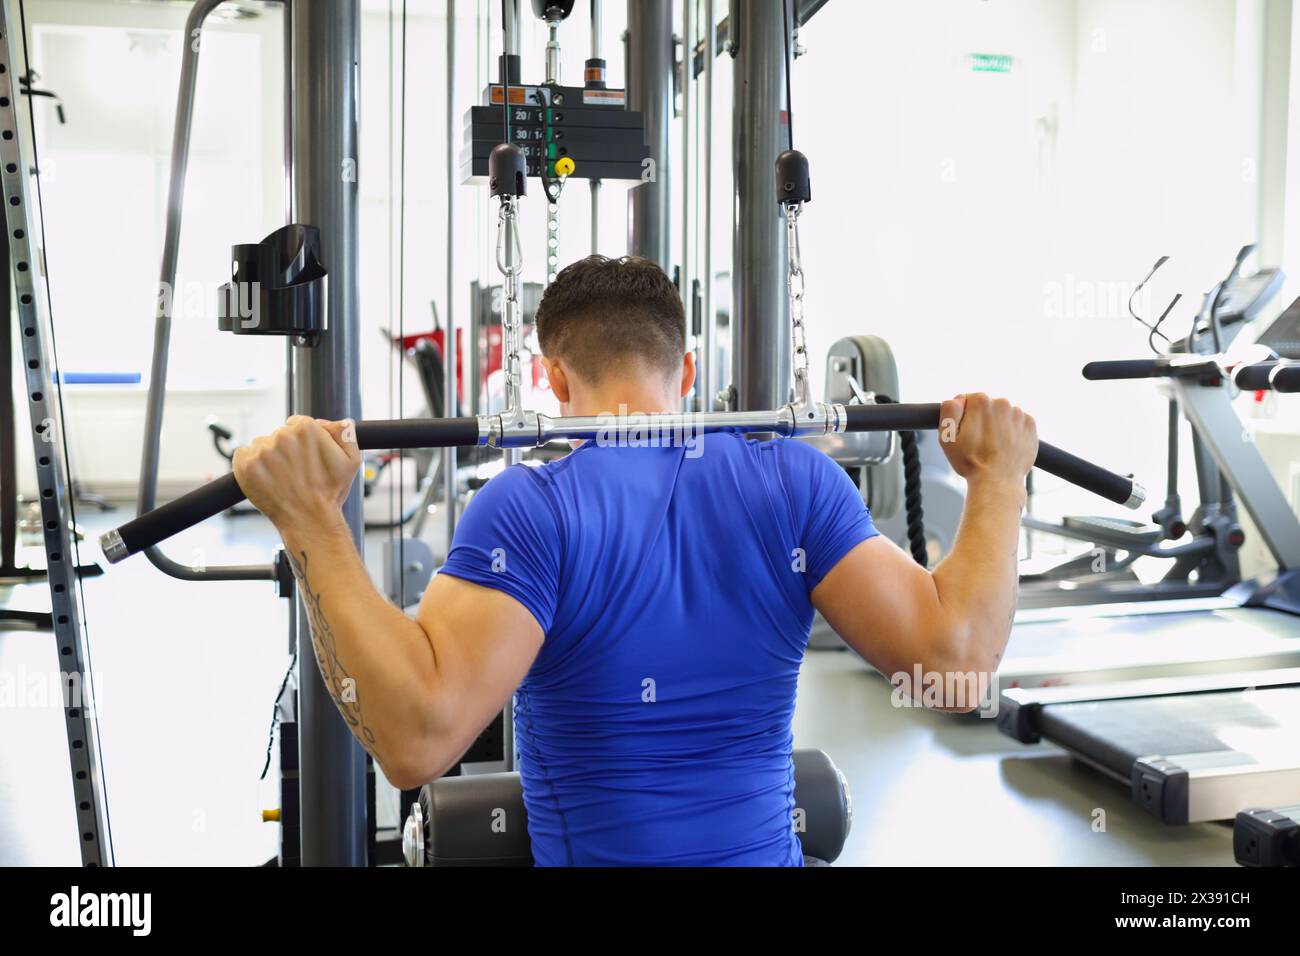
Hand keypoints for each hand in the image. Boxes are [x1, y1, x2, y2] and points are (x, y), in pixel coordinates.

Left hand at [233, 416, 360, 529]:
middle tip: (296, 472)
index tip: (306, 459)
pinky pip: (243, 454)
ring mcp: (262, 451)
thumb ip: (345, 434)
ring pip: (262, 445)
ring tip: (282, 479)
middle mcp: (282, 436)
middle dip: (286, 450)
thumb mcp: (351, 461)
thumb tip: (336, 422)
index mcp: (307, 429)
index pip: (298, 424)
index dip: (303, 442)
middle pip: (280, 434)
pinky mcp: (245, 465)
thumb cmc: (330, 493)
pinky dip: (251, 465)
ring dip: (269, 458)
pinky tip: (266, 479)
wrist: (310, 521)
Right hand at [937, 393, 1037, 486]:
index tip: (966, 432)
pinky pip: (1018, 422)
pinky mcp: (1030, 426)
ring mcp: (1018, 415)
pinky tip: (1005, 446)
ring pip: (1003, 414)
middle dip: (982, 419)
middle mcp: (1002, 403)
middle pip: (988, 406)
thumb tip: (958, 399)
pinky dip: (1012, 431)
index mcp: (981, 402)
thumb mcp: (947, 437)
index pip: (969, 400)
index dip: (964, 416)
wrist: (997, 482)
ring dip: (998, 425)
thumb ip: (949, 411)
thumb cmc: (970, 462)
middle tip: (978, 441)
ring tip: (993, 446)